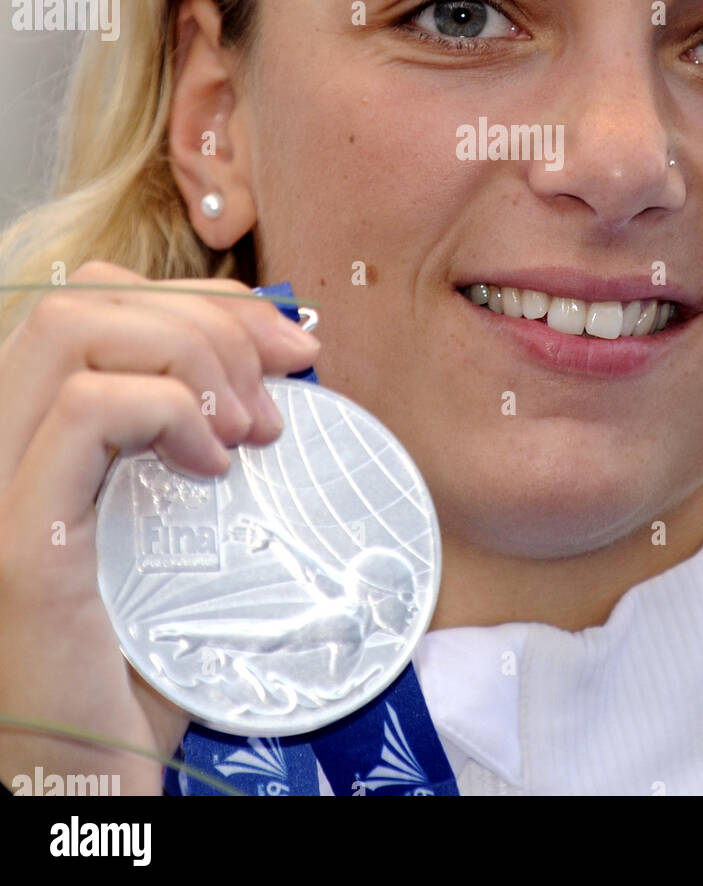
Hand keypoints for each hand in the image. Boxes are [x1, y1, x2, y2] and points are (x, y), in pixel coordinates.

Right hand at [0, 261, 319, 793]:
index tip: (286, 341)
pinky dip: (168, 409)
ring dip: (192, 353)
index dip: (195, 297)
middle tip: (286, 377)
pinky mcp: (18, 546)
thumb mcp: (179, 532)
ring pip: (68, 328)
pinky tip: (218, 465)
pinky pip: (82, 413)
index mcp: (28, 442)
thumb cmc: (142, 666)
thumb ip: (202, 445)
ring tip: (252, 430)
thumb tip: (282, 365)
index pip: (87, 303)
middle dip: (206, 313)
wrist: (91, 794)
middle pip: (77, 300)